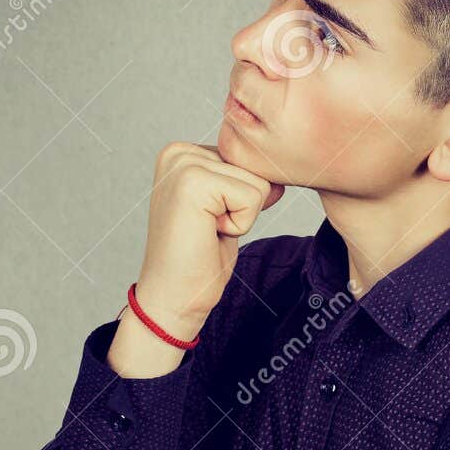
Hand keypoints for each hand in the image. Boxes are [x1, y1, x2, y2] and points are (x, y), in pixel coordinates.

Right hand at [132, 141, 285, 334]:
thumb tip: (277, 181)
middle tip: (206, 229)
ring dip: (240, 217)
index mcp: (182, 153)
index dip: (239, 200)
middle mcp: (179, 152)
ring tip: (206, 231)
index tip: (207, 221)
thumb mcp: (227, 211)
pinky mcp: (193, 182)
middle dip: (241, 208)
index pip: (246, 161)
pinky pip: (252, 197)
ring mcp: (183, 164)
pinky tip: (208, 234)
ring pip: (256, 182)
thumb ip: (246, 184)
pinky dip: (239, 225)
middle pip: (253, 169)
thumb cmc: (197, 259)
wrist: (173, 297)